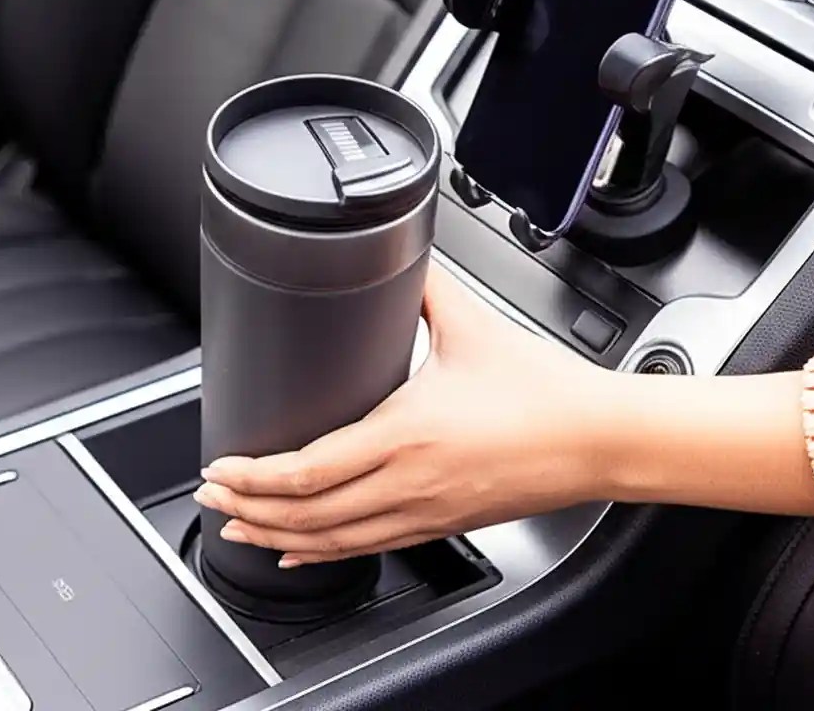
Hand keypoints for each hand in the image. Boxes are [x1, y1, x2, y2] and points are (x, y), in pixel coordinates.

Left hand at [194, 262, 618, 567]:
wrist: (600, 440)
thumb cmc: (545, 392)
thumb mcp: (472, 326)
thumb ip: (423, 289)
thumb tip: (395, 258)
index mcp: (406, 434)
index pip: (308, 469)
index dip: (255, 476)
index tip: (222, 466)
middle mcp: (408, 484)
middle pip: (307, 514)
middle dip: (249, 510)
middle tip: (213, 498)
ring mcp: (423, 513)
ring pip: (332, 542)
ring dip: (277, 538)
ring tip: (238, 530)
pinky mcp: (440, 526)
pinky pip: (369, 549)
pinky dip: (324, 554)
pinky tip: (299, 553)